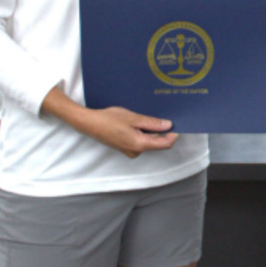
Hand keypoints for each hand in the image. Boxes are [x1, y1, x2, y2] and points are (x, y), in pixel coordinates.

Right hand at [41, 88, 177, 157]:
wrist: (89, 123)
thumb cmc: (109, 119)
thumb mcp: (133, 118)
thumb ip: (152, 123)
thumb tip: (168, 125)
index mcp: (140, 145)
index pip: (165, 143)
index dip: (173, 134)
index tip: (176, 123)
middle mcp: (136, 151)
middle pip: (157, 142)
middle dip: (159, 130)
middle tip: (157, 115)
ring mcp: (130, 150)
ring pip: (148, 140)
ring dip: (149, 130)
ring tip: (141, 117)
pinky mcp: (126, 147)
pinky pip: (140, 140)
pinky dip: (141, 132)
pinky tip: (135, 122)